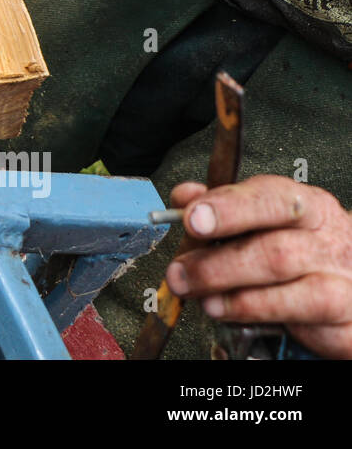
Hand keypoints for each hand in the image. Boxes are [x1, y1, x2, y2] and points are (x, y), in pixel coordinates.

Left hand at [165, 176, 351, 358]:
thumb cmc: (302, 250)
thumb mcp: (264, 222)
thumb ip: (223, 209)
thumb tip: (185, 196)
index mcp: (307, 207)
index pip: (271, 198)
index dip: (230, 207)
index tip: (192, 219)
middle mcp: (329, 241)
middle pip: (275, 249)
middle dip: (217, 263)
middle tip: (180, 272)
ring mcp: (342, 280)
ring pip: (291, 285)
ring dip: (234, 293)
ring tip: (200, 296)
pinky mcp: (347, 319)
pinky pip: (304, 318)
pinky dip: (258, 313)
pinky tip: (230, 312)